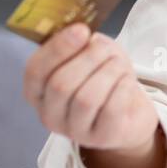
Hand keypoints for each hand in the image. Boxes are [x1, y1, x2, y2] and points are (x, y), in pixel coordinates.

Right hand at [22, 22, 159, 155]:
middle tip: (107, 48)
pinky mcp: (104, 137)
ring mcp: (75, 131)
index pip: (35, 71)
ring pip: (86, 98)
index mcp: (37, 92)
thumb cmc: (104, 79)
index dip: (57, 49)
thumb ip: (80, 44)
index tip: (82, 30)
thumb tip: (82, 31)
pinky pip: (111, 109)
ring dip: (108, 73)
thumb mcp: (89, 56)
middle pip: (61, 85)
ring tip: (120, 64)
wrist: (131, 112)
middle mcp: (50, 115)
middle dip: (89, 59)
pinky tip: (128, 81)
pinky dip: (122, 88)